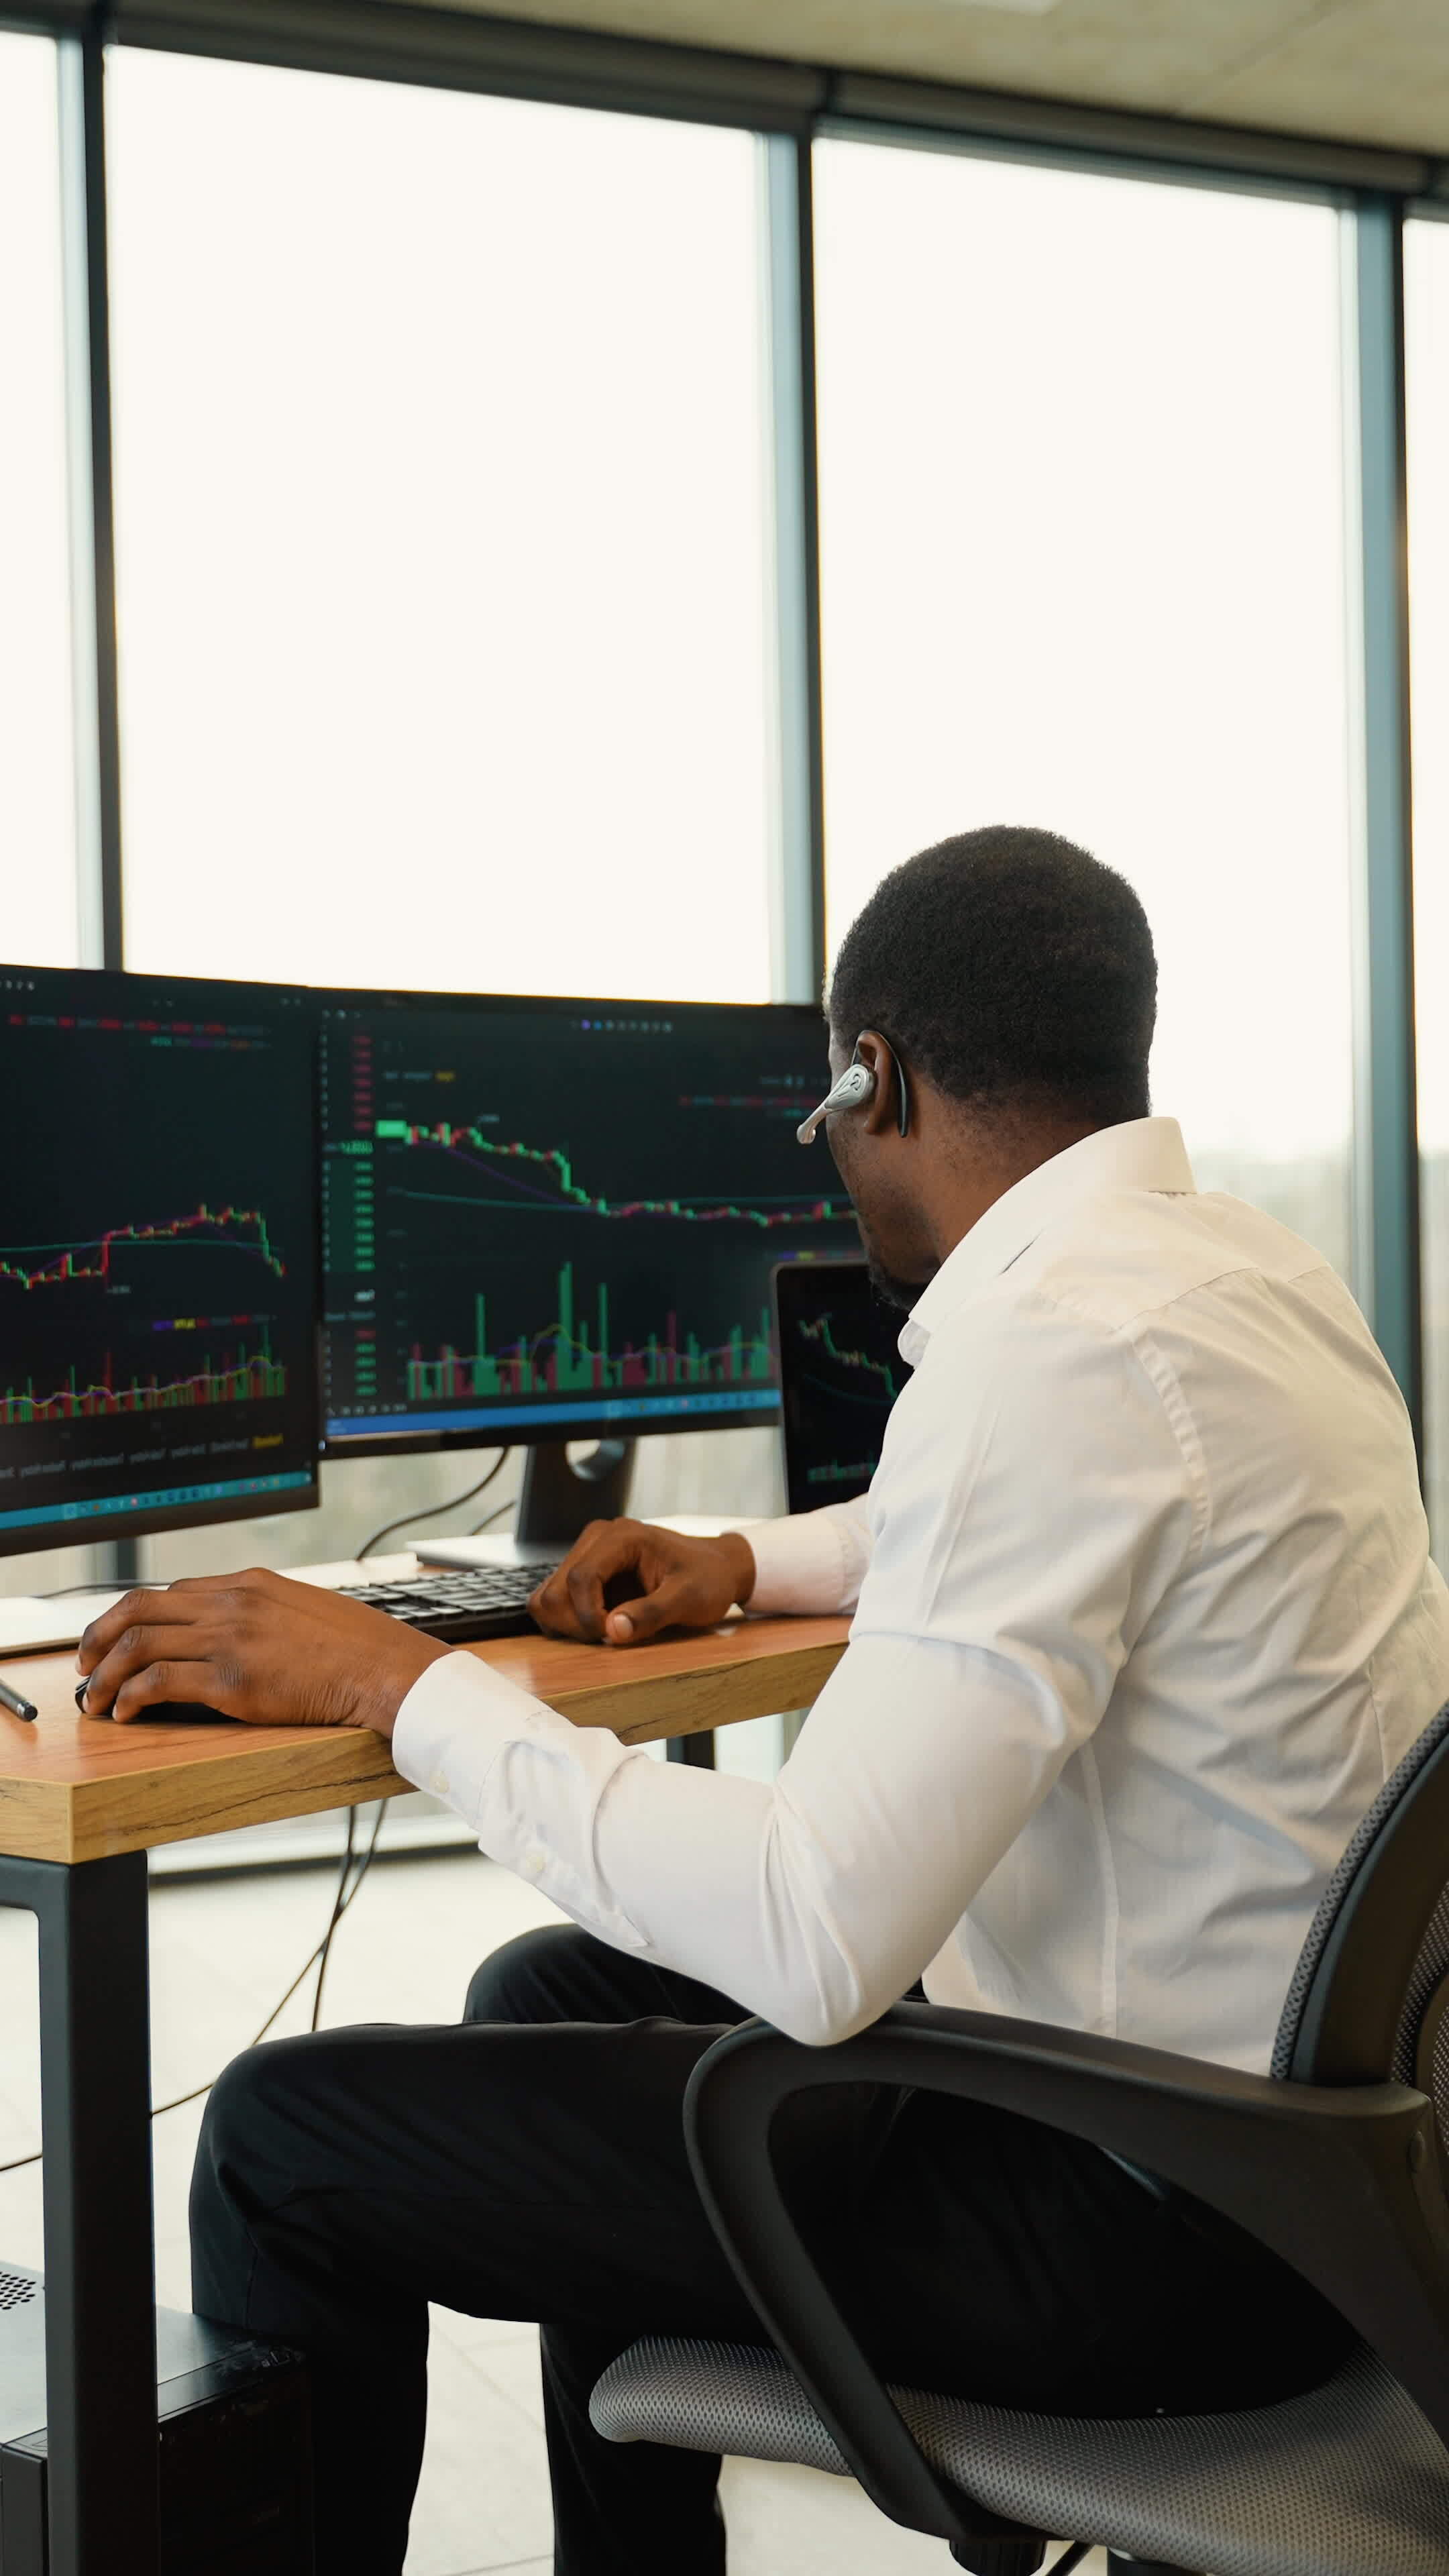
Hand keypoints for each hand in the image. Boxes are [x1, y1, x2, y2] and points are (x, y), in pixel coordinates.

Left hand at [75, 1567, 449, 1734]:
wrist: (385, 1669)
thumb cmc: (356, 1647)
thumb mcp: (303, 1608)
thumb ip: (261, 1611)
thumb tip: (229, 1628)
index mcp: (248, 1583)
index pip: (168, 1591)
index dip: (129, 1616)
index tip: (114, 1638)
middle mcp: (231, 1604)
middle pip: (138, 1609)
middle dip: (98, 1638)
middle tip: (84, 1664)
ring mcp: (230, 1640)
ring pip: (139, 1644)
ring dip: (105, 1673)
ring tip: (95, 1698)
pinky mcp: (233, 1681)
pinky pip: (160, 1681)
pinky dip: (131, 1697)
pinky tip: (126, 1713)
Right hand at [529, 1518, 755, 1646]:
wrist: (717, 1569)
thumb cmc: (708, 1578)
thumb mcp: (690, 1598)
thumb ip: (652, 1614)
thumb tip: (613, 1631)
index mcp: (621, 1537)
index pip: (580, 1577)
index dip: (588, 1615)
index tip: (610, 1636)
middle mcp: (597, 1539)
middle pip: (556, 1589)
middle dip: (577, 1623)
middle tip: (610, 1636)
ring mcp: (588, 1554)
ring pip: (548, 1596)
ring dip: (568, 1624)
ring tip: (605, 1631)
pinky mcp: (585, 1572)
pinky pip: (555, 1600)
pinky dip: (568, 1621)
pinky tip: (600, 1626)